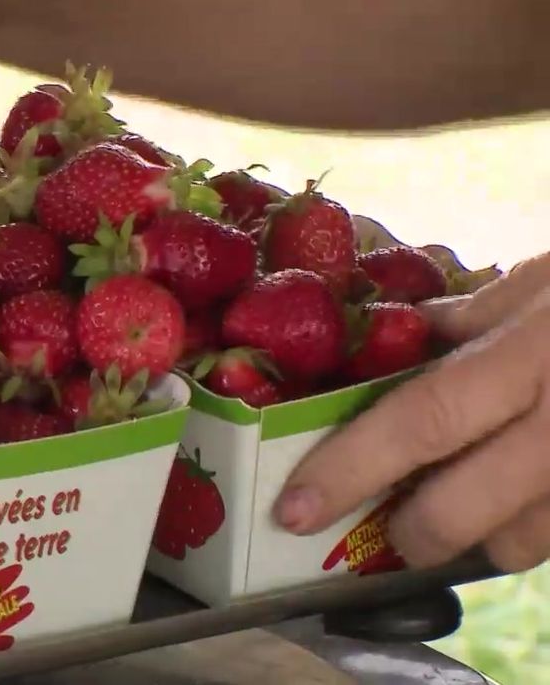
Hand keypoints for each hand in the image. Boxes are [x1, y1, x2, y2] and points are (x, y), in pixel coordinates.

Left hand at [274, 252, 549, 572]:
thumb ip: (470, 316)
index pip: (423, 420)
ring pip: (525, 544)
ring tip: (452, 516)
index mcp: (534, 355)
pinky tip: (518, 501)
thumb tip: (394, 341)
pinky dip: (532, 531)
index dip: (351, 468)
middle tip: (383, 528)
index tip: (297, 506)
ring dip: (477, 540)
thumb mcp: (547, 278)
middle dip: (411, 531)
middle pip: (467, 506)